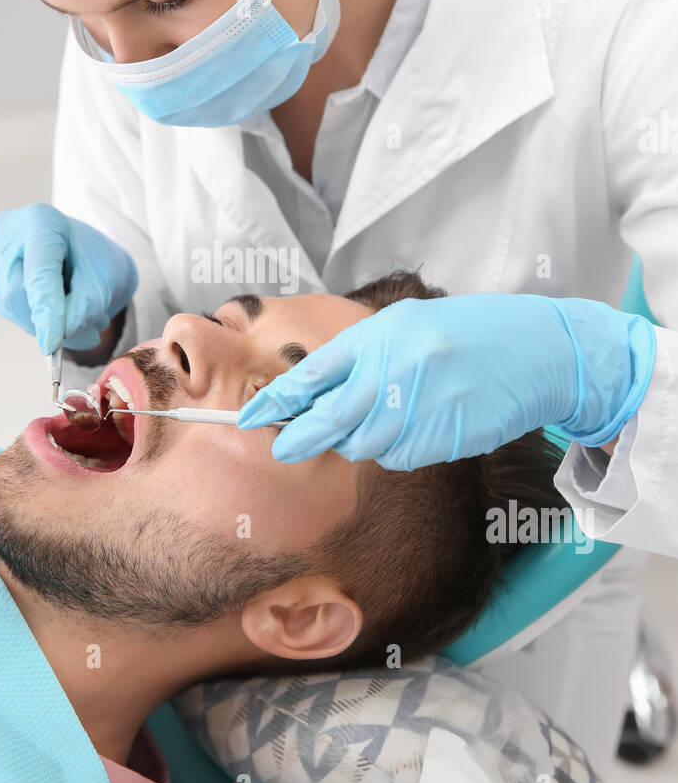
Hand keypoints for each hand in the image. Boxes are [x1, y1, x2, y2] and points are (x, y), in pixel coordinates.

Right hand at [0, 203, 137, 354]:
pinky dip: (35, 321)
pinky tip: (56, 312)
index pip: (40, 271)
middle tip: (88, 333)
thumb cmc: (96, 260)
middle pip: (18, 291)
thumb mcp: (105, 281)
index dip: (46, 310)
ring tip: (79, 317)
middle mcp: (7, 232)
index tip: (53, 344)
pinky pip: (8, 310)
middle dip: (48, 321)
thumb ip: (84, 308)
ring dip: (45, 324)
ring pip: (11, 306)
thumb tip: (57, 337)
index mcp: (40, 220)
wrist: (84, 254)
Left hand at [237, 293, 655, 469]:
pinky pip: (398, 455)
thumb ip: (360, 358)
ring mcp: (415, 410)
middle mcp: (391, 373)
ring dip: (360, 440)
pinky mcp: (437, 440)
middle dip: (299, 438)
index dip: (275, 401)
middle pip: (327, 421)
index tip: (248, 417)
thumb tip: (313, 395)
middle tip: (282, 448)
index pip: (310, 375)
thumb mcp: (405, 327)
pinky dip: (398, 447)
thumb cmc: (466, 334)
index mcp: (377, 338)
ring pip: (362, 445)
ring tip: (393, 414)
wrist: (534, 352)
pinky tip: (425, 422)